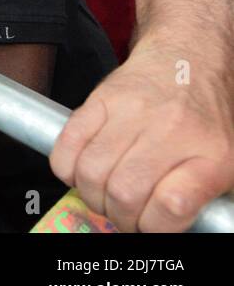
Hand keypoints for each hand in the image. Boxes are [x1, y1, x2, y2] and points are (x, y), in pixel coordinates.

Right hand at [50, 43, 233, 231]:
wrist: (188, 58)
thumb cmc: (205, 117)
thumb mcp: (226, 161)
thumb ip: (200, 195)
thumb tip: (161, 224)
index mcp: (212, 155)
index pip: (172, 205)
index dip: (155, 226)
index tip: (152, 225)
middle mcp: (172, 132)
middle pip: (125, 194)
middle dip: (119, 217)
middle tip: (125, 214)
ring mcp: (132, 113)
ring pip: (92, 173)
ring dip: (92, 195)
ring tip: (103, 193)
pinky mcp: (100, 99)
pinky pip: (67, 145)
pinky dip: (66, 169)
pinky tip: (81, 171)